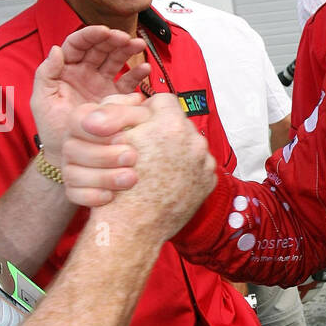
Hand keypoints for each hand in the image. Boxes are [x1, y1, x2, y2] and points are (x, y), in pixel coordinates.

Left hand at [30, 25, 148, 161]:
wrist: (68, 154)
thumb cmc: (51, 128)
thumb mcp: (41, 100)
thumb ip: (46, 74)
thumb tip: (55, 50)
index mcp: (66, 69)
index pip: (78, 45)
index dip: (90, 35)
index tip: (104, 31)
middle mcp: (85, 73)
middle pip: (100, 48)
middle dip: (113, 40)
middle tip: (125, 38)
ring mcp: (101, 84)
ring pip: (115, 60)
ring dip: (127, 50)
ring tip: (138, 45)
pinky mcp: (114, 97)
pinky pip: (128, 82)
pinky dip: (137, 73)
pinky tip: (144, 69)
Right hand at [62, 94, 150, 207]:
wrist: (144, 170)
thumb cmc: (139, 137)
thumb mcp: (137, 118)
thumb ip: (133, 109)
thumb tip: (136, 100)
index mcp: (83, 120)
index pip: (78, 120)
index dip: (100, 128)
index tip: (123, 135)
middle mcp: (72, 142)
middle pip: (73, 149)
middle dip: (104, 154)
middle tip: (132, 156)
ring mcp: (71, 167)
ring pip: (73, 174)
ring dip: (103, 177)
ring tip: (132, 178)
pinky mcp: (74, 189)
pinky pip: (75, 195)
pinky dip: (93, 196)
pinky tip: (113, 197)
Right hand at [96, 93, 217, 239]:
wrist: (133, 226)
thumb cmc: (117, 183)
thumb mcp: (115, 138)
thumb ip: (127, 112)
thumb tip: (140, 99)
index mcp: (170, 124)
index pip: (162, 101)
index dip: (147, 112)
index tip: (139, 125)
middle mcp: (193, 140)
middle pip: (178, 123)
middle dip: (164, 132)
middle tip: (148, 147)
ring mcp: (204, 162)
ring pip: (190, 144)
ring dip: (176, 151)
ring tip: (158, 165)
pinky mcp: (209, 182)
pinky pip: (198, 166)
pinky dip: (186, 170)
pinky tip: (169, 180)